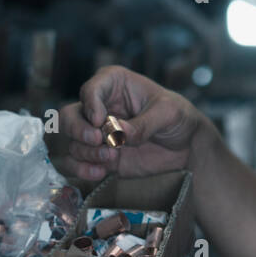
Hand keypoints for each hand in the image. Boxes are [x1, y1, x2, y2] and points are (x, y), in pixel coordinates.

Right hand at [60, 66, 205, 181]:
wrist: (186, 146)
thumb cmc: (178, 117)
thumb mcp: (169, 113)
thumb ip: (144, 123)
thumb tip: (117, 133)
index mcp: (114, 84)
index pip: (91, 90)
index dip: (91, 104)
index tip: (100, 120)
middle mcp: (99, 107)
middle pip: (69, 115)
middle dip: (78, 129)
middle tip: (98, 139)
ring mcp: (97, 133)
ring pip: (71, 141)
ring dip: (86, 152)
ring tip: (112, 157)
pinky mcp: (98, 155)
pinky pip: (76, 163)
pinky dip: (81, 169)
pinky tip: (99, 173)